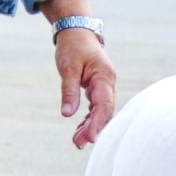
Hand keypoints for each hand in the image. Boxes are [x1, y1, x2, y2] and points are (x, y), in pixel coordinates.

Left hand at [55, 29, 116, 149]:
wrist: (77, 32)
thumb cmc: (73, 47)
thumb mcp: (68, 68)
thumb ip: (69, 91)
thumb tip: (66, 114)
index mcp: (104, 76)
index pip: (104, 105)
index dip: (97, 123)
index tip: (90, 138)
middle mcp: (108, 83)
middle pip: (104, 111)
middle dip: (93, 129)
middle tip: (78, 144)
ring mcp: (104, 86)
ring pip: (101, 111)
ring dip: (90, 126)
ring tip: (76, 141)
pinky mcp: (97, 88)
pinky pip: (96, 107)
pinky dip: (88, 119)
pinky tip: (80, 130)